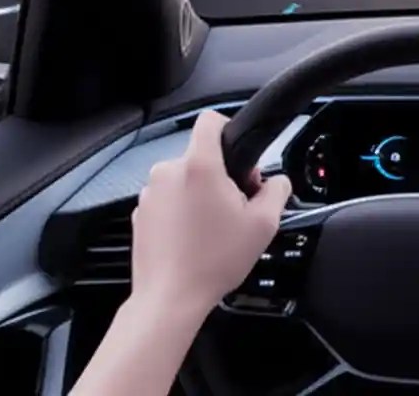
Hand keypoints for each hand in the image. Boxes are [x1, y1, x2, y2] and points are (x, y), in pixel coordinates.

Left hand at [130, 110, 290, 318]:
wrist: (170, 297)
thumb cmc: (214, 261)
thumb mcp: (264, 224)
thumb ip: (277, 190)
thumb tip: (277, 181)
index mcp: (199, 166)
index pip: (210, 121)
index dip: (229, 130)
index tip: (239, 155)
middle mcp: (168, 172)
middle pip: (201, 156)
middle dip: (221, 175)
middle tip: (235, 207)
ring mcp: (150, 193)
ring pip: (183, 179)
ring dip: (199, 195)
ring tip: (213, 228)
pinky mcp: (141, 213)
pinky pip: (168, 200)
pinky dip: (181, 212)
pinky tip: (193, 238)